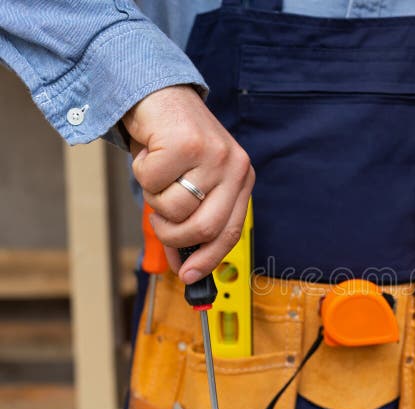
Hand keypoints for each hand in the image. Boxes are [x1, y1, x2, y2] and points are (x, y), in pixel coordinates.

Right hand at [123, 85, 254, 283]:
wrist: (157, 93)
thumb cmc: (173, 143)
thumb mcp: (192, 182)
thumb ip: (192, 220)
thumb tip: (184, 266)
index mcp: (241, 179)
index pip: (230, 232)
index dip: (208, 258)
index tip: (189, 276)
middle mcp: (234, 168)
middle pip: (203, 228)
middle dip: (172, 233)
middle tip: (159, 221)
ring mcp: (213, 155)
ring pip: (173, 208)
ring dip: (153, 198)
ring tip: (157, 174)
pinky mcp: (185, 144)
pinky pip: (151, 183)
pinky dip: (141, 172)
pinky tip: (150, 152)